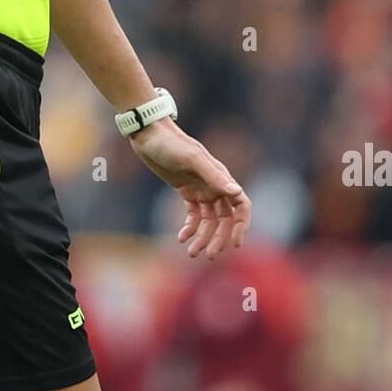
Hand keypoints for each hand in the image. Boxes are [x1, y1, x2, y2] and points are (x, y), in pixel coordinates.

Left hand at [128, 118, 250, 258]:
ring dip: (203, 238)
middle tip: (209, 255)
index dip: (242, 225)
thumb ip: (213, 176)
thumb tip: (236, 191)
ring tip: (191, 252)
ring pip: (209, 220)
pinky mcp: (186, 191)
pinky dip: (189, 228)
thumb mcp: (191, 159)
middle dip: (219, 238)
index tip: (236, 244)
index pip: (241, 205)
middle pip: (225, 219)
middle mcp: (214, 186)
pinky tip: (181, 237)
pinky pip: (193, 215)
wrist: (149, 135)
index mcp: (221, 178)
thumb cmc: (172, 144)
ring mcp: (201, 189)